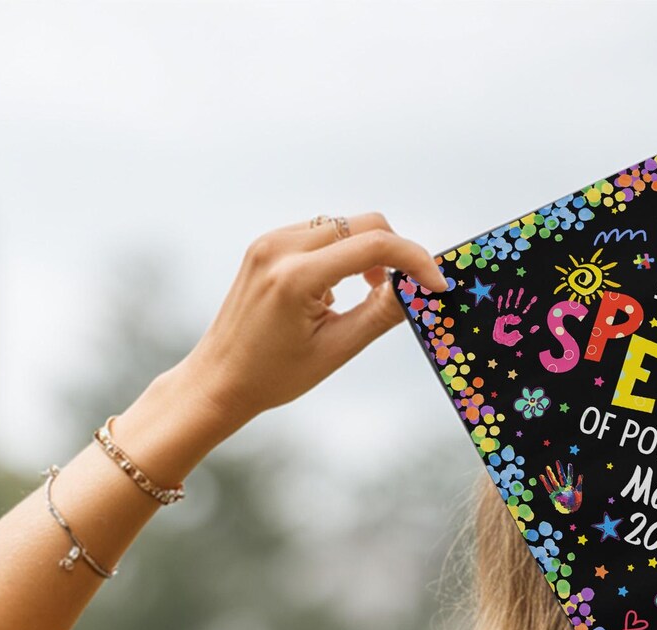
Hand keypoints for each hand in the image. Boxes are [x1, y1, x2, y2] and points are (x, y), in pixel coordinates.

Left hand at [176, 212, 449, 433]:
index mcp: (296, 277)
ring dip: (369, 252)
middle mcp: (279, 247)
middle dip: (395, 252)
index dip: (415, 260)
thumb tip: (418, 290)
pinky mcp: (267, 245)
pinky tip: (337, 291)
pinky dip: (343, 254)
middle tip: (407, 289)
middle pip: (363, 223)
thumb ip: (381, 313)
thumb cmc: (275, 375)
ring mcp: (270, 241)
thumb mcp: (338, 349)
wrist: (219, 379)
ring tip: (370, 292)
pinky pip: (321, 234)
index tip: (436, 285)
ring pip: (344, 225)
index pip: (374, 244)